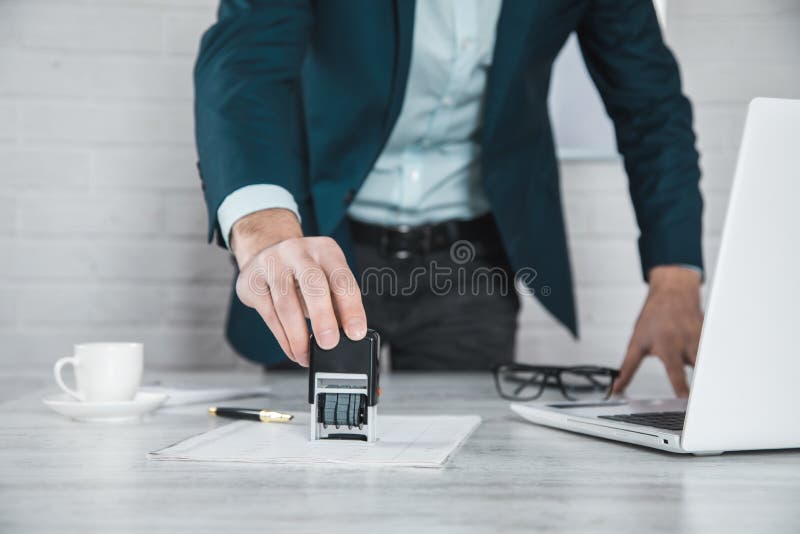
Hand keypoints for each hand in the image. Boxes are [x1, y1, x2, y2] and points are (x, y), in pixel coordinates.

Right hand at [230, 208, 366, 365]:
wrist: (265, 253)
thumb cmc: (303, 273)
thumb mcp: (326, 279)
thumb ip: (338, 303)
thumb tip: (349, 336)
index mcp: (325, 250)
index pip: (342, 279)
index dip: (351, 307)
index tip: (356, 333)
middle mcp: (298, 252)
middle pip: (313, 284)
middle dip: (323, 318)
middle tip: (329, 344)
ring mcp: (272, 264)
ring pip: (286, 303)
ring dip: (298, 336)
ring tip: (306, 356)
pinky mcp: (251, 281)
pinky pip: (269, 314)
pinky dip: (283, 338)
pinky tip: (293, 350)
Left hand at [612, 266, 702, 396]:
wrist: (673, 292)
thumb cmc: (654, 317)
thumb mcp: (636, 343)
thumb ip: (627, 368)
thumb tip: (616, 387)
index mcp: (668, 347)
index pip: (677, 374)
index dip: (682, 390)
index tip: (686, 402)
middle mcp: (687, 345)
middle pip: (700, 370)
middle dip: (705, 385)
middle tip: (706, 401)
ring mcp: (702, 341)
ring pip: (709, 363)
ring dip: (709, 375)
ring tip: (714, 390)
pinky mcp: (711, 339)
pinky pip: (715, 355)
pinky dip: (714, 364)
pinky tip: (719, 372)